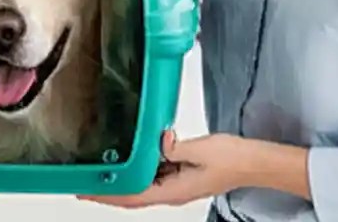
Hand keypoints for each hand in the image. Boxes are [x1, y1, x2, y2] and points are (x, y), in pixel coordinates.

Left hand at [79, 131, 242, 208]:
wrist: (254, 162)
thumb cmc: (233, 158)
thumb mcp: (202, 148)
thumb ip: (176, 146)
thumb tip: (159, 142)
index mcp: (175, 190)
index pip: (133, 195)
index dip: (108, 194)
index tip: (87, 190)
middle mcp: (173, 192)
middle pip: (133, 196)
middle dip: (108, 192)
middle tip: (83, 185)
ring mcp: (177, 186)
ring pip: (142, 188)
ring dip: (121, 184)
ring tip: (100, 175)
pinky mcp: (182, 176)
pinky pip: (153, 178)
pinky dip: (136, 174)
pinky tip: (129, 164)